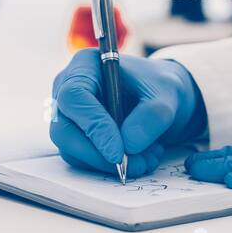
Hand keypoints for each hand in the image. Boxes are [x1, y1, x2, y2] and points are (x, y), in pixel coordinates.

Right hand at [50, 50, 206, 177]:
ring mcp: (70, 116)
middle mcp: (68, 89)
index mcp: (85, 66)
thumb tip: (128, 145)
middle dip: (98, 155)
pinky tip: (140, 158)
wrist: (163, 99)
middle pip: (64, 130)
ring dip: (109, 164)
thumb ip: (151, 117)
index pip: (74, 97)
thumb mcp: (166, 96)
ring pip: (73, 151)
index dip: (93, 126)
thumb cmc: (159, 88)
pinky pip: (84, 160)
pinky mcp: (77, 137)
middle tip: (132, 166)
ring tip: (147, 159)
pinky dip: (110, 166)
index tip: (118, 153)